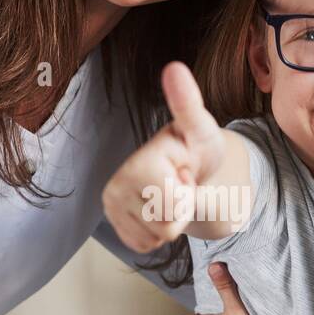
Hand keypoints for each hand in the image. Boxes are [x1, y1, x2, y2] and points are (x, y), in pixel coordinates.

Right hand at [101, 61, 223, 253]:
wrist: (187, 168)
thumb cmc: (197, 148)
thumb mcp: (202, 130)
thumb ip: (187, 105)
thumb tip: (174, 68)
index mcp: (140, 162)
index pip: (174, 206)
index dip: (188, 195)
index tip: (182, 169)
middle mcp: (117, 182)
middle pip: (165, 229)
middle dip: (182, 212)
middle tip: (181, 186)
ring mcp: (111, 203)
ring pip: (154, 240)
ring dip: (171, 223)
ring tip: (172, 194)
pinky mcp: (112, 219)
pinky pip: (143, 246)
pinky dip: (158, 234)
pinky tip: (160, 207)